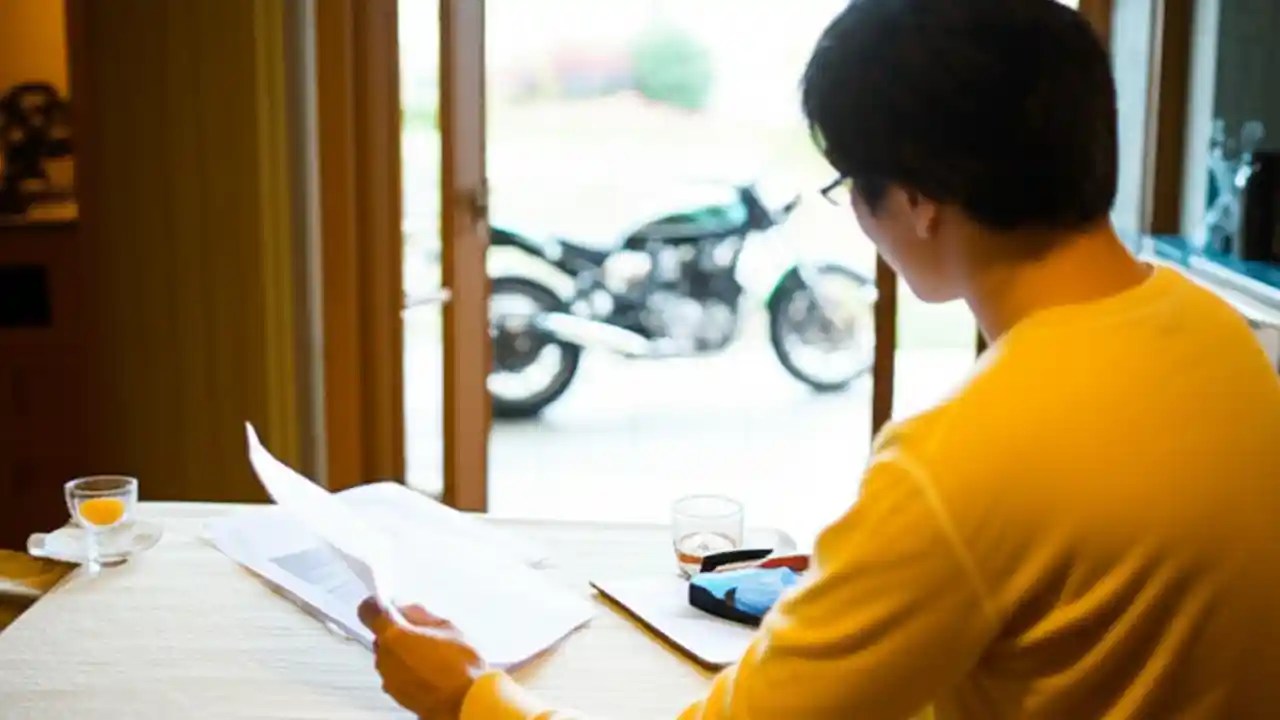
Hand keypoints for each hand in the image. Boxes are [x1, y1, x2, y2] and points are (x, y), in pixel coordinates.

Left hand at [358, 597, 487, 719]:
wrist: (464, 704)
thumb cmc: (459, 665)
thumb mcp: (448, 627)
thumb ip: (420, 614)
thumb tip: (405, 608)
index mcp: (393, 635)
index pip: (368, 610)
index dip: (378, 604)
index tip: (392, 606)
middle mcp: (384, 657)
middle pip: (381, 635)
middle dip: (398, 631)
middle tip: (424, 631)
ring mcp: (388, 678)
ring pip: (389, 655)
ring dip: (403, 651)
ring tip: (432, 654)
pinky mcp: (395, 695)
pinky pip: (396, 673)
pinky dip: (408, 669)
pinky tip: (430, 670)